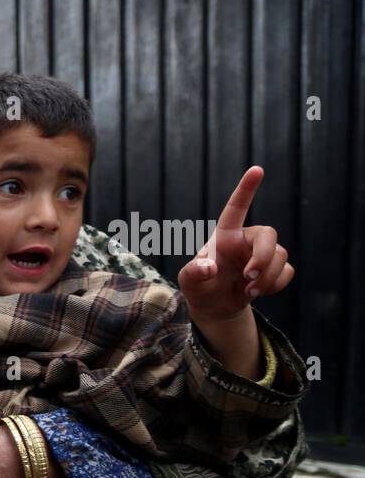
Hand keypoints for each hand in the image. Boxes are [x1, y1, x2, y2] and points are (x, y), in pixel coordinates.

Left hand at [177, 166, 293, 323]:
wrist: (215, 307)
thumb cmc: (200, 287)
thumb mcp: (189, 282)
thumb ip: (194, 273)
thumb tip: (210, 268)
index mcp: (225, 235)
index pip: (236, 208)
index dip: (246, 189)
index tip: (256, 169)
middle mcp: (246, 240)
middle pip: (269, 234)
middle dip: (264, 257)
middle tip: (249, 276)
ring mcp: (263, 253)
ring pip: (281, 256)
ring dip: (266, 277)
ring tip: (248, 291)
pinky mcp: (275, 269)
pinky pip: (287, 272)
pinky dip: (274, 286)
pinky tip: (256, 292)